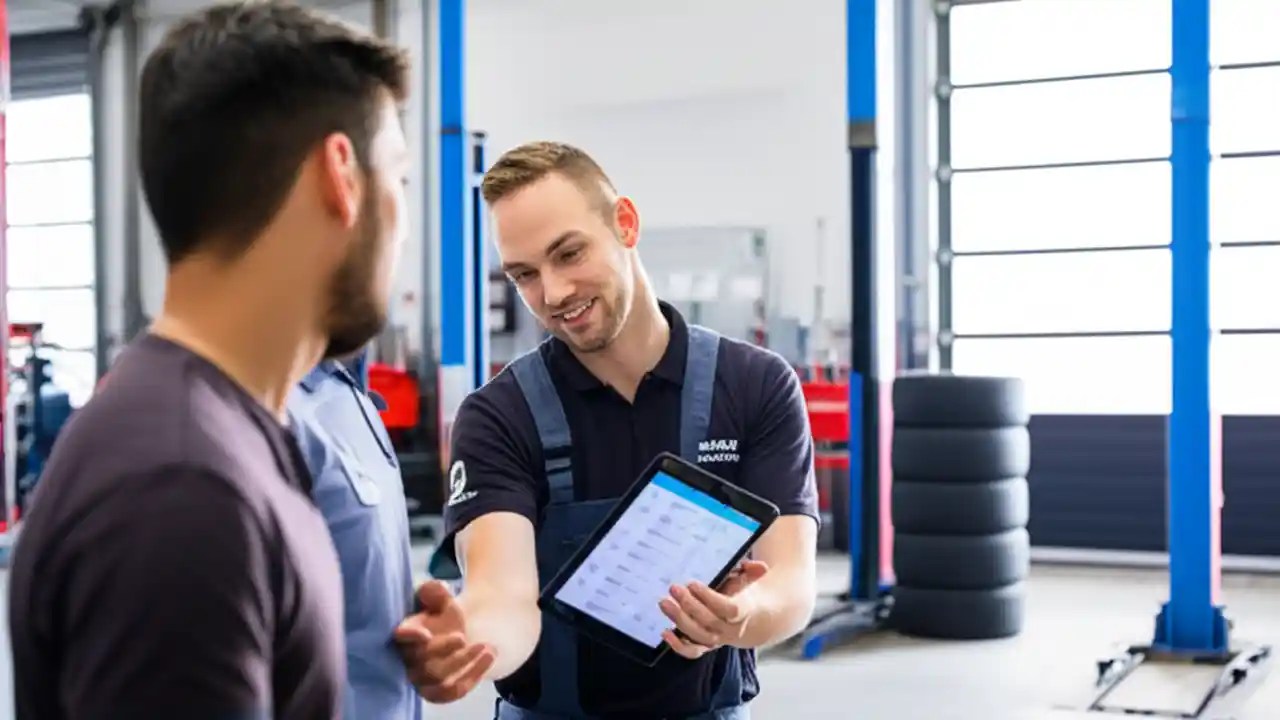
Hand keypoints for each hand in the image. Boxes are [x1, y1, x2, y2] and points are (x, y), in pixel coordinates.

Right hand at [394, 580, 495, 703]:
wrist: (457, 635)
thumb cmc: (443, 615)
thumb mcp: (441, 599)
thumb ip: (436, 591)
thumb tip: (433, 587)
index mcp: (406, 633)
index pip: (401, 637)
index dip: (410, 637)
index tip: (424, 634)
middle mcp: (409, 659)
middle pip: (422, 661)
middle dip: (443, 649)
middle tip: (463, 637)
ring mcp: (422, 678)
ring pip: (439, 679)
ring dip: (464, 664)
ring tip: (487, 647)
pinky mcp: (437, 692)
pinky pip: (452, 692)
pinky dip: (472, 677)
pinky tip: (489, 657)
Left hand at [658, 559, 768, 658]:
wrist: (755, 622)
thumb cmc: (748, 595)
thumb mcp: (754, 580)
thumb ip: (755, 570)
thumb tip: (752, 565)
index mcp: (744, 611)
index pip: (728, 609)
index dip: (709, 598)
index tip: (692, 583)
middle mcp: (731, 629)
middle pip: (708, 621)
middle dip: (689, 605)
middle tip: (674, 588)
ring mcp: (718, 639)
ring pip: (698, 636)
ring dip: (680, 620)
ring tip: (664, 603)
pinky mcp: (707, 646)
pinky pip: (693, 651)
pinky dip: (678, 645)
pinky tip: (664, 632)